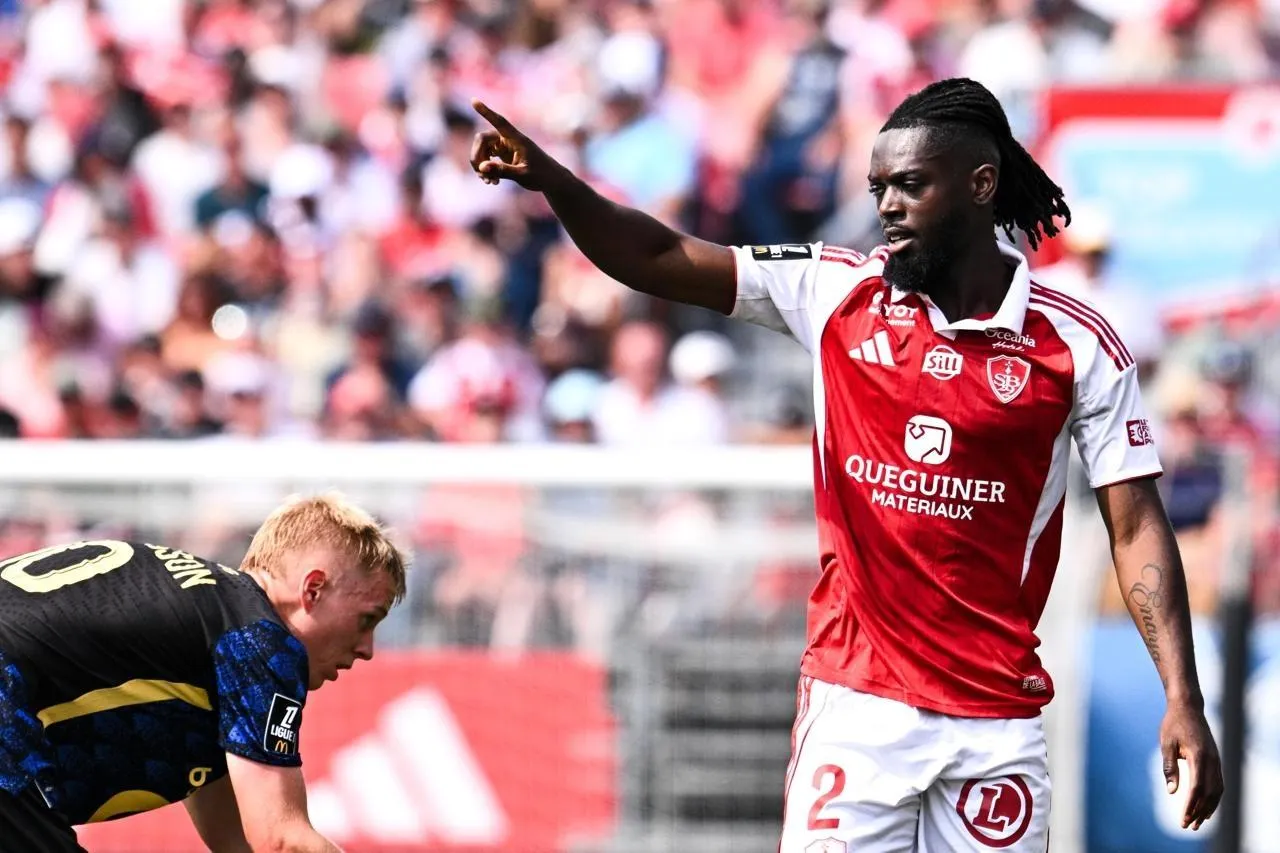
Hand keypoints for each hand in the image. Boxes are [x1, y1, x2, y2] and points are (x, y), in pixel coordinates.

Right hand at [470, 100, 560, 191]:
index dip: (486, 112)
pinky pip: (486, 158)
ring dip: (481, 165)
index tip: (474, 100)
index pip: (499, 121)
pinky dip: (486, 169)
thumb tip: (481, 167)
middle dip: (477, 156)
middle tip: (481, 175)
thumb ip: (502, 170)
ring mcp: (505, 146)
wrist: (551, 180)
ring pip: (482, 149)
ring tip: (488, 182)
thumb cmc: (541, 175)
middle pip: (483, 139)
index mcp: (517, 139)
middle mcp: (509, 139)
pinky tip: (492, 181)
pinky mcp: (503, 155)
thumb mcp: (522, 175)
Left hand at [1160, 700, 1223, 829]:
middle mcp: (1212, 760)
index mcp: (1199, 756)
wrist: (1188, 707)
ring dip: (1209, 808)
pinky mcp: (1216, 759)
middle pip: (1210, 793)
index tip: (1183, 820)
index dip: (1191, 806)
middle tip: (1189, 826)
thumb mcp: (1166, 744)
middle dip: (1199, 812)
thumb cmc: (1173, 724)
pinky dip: (1214, 797)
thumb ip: (1169, 768)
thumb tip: (1172, 792)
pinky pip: (1218, 783)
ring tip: (1198, 822)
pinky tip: (1206, 807)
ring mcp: (1217, 760)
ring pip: (1217, 790)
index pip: (1197, 788)